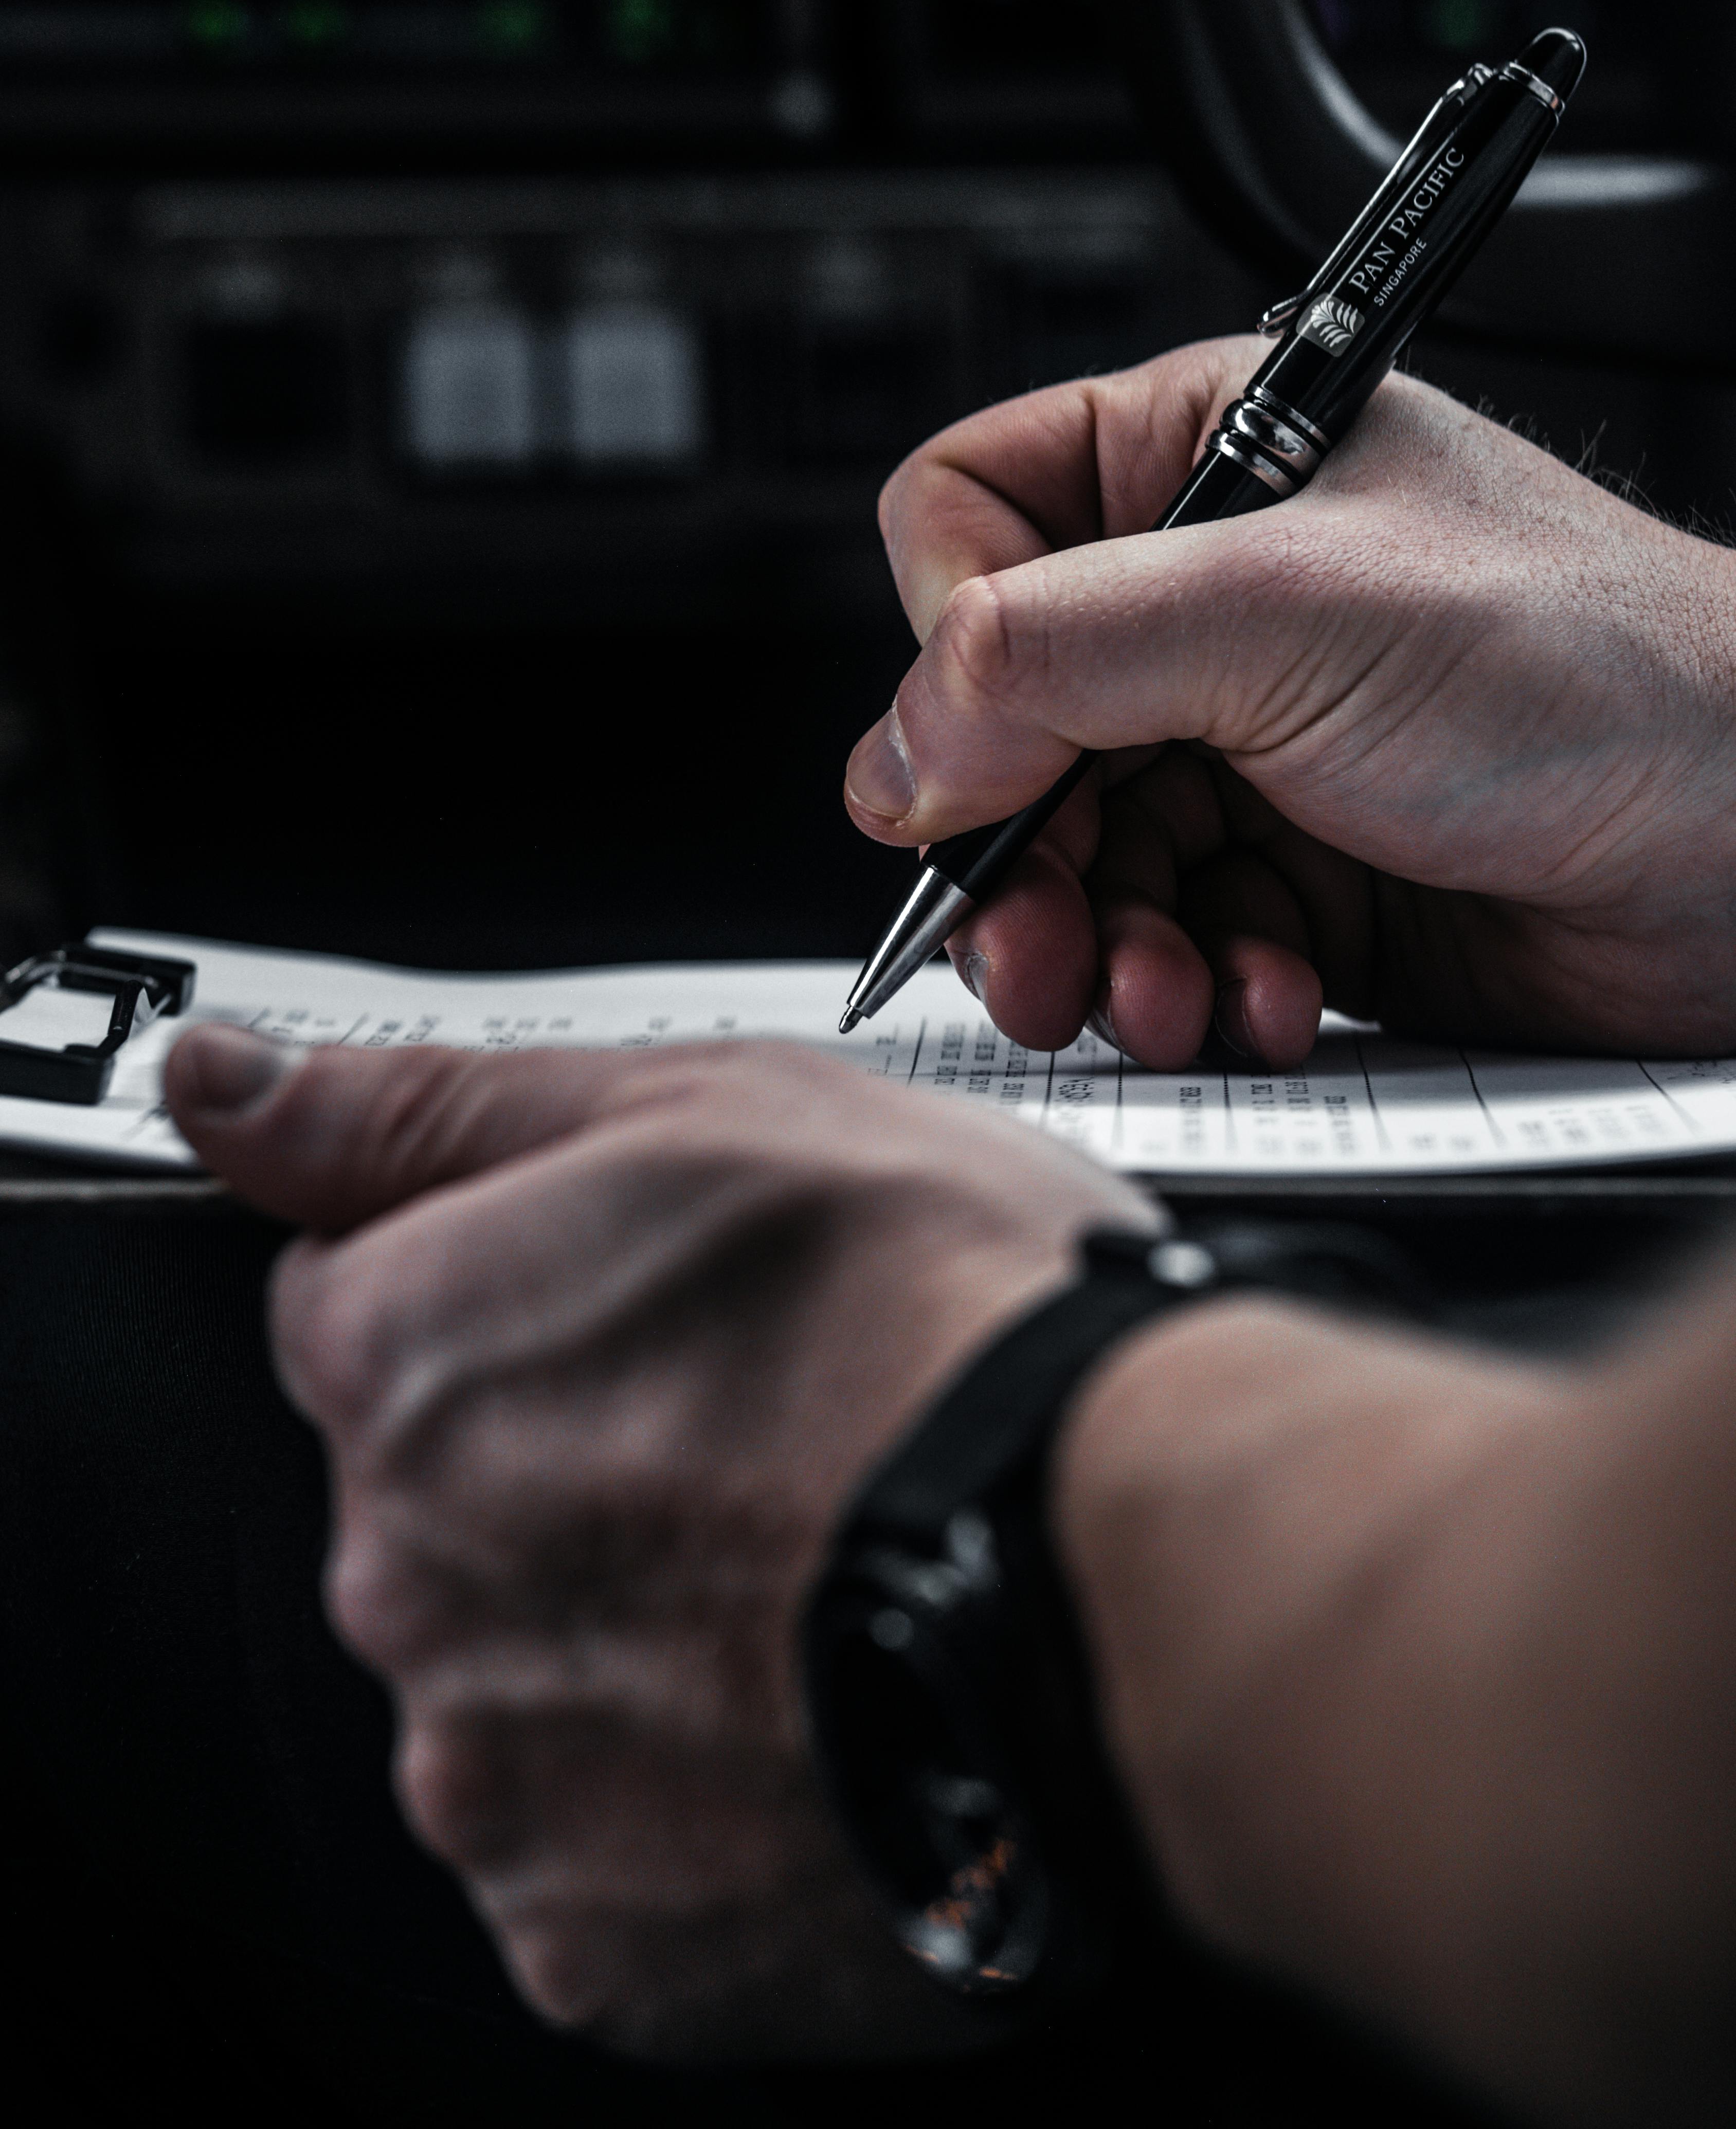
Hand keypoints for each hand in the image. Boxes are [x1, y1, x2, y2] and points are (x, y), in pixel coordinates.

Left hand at [164, 1023, 1151, 2057]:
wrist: (1132, 1578)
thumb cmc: (945, 1323)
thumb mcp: (688, 1105)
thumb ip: (417, 1109)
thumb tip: (222, 1087)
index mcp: (403, 1363)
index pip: (372, 1308)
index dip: (528, 1292)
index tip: (661, 1312)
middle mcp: (403, 1581)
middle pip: (439, 1508)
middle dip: (572, 1472)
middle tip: (769, 1439)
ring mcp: (498, 1778)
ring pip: (522, 1684)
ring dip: (634, 1639)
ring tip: (814, 1576)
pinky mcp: (600, 1946)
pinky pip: (606, 1854)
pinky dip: (692, 1798)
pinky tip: (813, 1708)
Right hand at [844, 340, 1735, 1064]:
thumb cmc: (1583, 660)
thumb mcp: (1276, 611)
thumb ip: (1049, 657)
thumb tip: (899, 749)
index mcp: (1201, 462)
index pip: (968, 522)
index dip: (952, 641)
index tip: (985, 751)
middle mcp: (1212, 603)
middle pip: (1001, 727)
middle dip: (1016, 853)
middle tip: (1033, 944)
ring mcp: (1254, 744)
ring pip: (1075, 856)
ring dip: (1101, 947)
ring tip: (1155, 996)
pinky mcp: (1302, 877)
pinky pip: (1175, 941)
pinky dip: (1202, 992)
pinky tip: (1268, 1003)